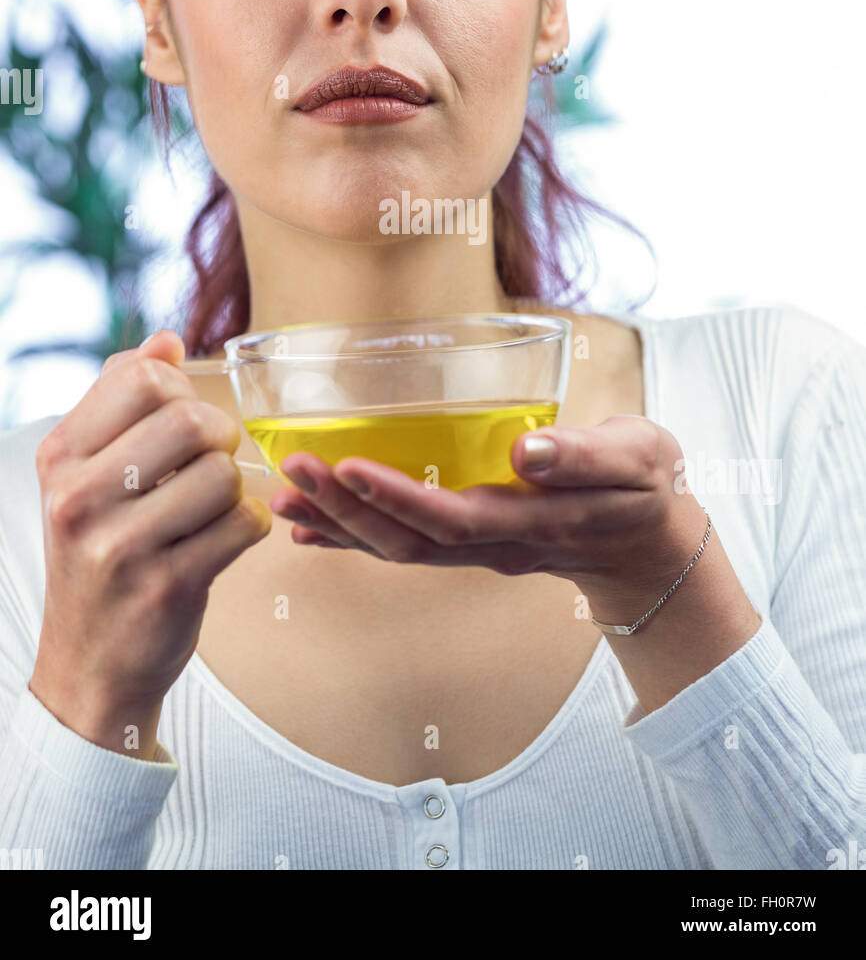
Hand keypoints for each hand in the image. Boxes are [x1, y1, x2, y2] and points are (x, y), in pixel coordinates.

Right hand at [30, 329, 270, 756]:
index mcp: (60, 458)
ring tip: (210, 510)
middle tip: (211, 462)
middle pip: (189, 420)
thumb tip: (167, 340)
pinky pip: (244, 524)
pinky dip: (250, 527)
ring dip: (234, 488)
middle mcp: (79, 499)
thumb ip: (122, 402)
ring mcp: (121, 548)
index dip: (181, 391)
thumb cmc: (101, 557)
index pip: (141, 377)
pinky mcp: (168, 588)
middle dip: (219, 437)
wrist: (89, 668)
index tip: (179, 423)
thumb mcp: (87, 477)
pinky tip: (224, 541)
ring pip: (223, 473)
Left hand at [273, 415, 708, 611]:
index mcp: (534, 522)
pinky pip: (402, 547)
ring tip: (284, 499)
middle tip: (292, 472)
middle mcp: (495, 545)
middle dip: (345, 509)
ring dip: (337, 525)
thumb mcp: (638, 459)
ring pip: (396, 549)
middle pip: (407, 540)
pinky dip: (352, 537)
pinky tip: (310, 526)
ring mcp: (479, 550)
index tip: (347, 466)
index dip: (397, 497)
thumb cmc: (646, 487)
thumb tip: (528, 450)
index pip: (452, 518)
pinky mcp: (469, 542)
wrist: (649, 545)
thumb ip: (587, 456)